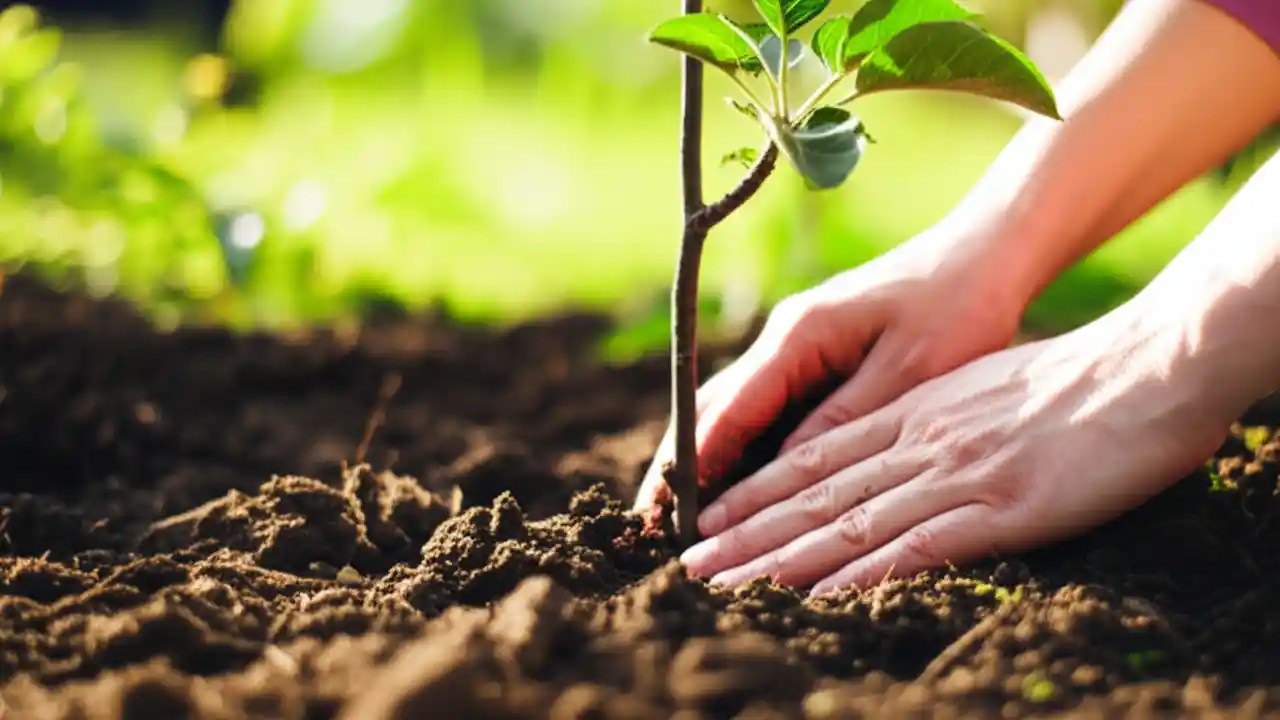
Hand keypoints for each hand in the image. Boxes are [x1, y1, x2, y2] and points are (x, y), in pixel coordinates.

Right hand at [635, 222, 1026, 512]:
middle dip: (677, 462)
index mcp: (801, 335)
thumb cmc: (958, 307)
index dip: (695, 460)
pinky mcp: (815, 358)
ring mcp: (796, 346)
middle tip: (647, 519)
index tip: (666, 506)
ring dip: (701, 456)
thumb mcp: (907, 371)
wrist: (986, 255)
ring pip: (731, 408)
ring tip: (672, 511)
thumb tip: (784, 470)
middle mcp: (785, 338)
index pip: (730, 407)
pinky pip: (764, 408)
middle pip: (711, 406)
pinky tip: (731, 482)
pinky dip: (739, 445)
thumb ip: (843, 418)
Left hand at [678, 303, 1232, 595]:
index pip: (814, 457)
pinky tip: (818, 595)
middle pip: (813, 493)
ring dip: (780, 559)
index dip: (756, 490)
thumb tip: (901, 448)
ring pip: (848, 522)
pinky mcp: (1001, 507)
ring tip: (727, 586)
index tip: (712, 517)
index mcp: (914, 413)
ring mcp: (956, 474)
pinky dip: (861, 573)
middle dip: (746, 531)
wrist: (1148, 364)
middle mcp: (919, 442)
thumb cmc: (1076, 379)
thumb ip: (933, 419)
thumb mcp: (982, 388)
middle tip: (690, 562)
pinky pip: (917, 545)